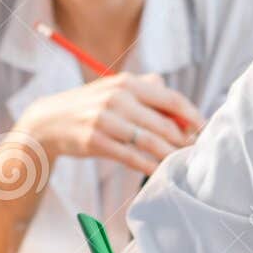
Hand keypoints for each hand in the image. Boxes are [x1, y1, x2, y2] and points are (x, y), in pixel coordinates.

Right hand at [14, 73, 203, 175]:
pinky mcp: (95, 140)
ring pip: (150, 140)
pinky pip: (130, 156)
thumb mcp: (114, 89)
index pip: (170, 98)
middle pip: (163, 122)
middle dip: (183, 139)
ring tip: (180, 161)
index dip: (191, 115)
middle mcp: (117, 98)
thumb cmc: (90, 107)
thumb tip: (180, 106)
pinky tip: (158, 170)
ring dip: (169, 154)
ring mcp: (105, 119)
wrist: (48, 122)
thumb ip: (146, 90)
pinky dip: (148, 165)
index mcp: (127, 82)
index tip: (203, 128)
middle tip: (195, 150)